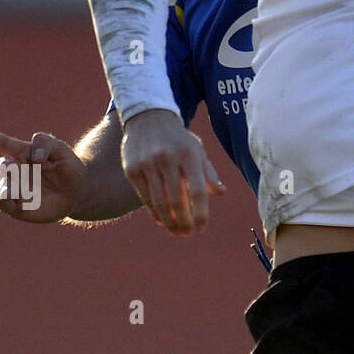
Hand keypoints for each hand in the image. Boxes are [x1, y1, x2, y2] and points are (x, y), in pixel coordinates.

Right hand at [0, 128, 84, 222]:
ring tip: (10, 191)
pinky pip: (5, 205)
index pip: (4, 143)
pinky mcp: (17, 206)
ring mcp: (15, 188)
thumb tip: (33, 156)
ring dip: (7, 187)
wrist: (77, 192)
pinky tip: (0, 199)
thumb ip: (46, 144)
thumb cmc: (66, 167)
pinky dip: (2, 202)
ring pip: (4, 185)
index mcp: (23, 153)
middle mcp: (15, 170)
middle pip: (4, 165)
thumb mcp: (61, 150)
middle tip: (12, 167)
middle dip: (6, 166)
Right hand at [120, 109, 225, 234]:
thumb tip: (221, 193)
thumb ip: (208, 173)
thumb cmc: (178, 139)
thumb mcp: (197, 150)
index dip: (200, 213)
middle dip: (183, 222)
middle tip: (188, 234)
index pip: (197, 191)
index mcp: (189, 155)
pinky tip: (162, 220)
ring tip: (176, 232)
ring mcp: (148, 164)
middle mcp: (168, 159)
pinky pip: (144, 197)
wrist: (148, 118)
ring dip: (168, 222)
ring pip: (159, 202)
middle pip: (177, 201)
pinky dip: (154, 212)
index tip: (201, 228)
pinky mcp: (132, 169)